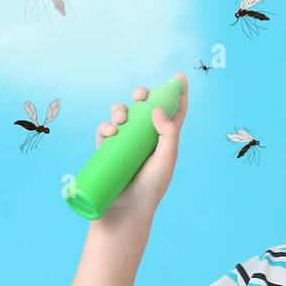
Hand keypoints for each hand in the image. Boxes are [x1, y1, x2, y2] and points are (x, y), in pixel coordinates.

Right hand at [96, 72, 188, 219]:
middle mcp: (145, 137)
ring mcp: (126, 142)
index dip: (177, 92)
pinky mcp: (108, 149)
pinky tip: (110, 131)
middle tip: (141, 96)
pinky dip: (106, 126)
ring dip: (121, 108)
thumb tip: (157, 110)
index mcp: (165, 138)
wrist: (127, 209)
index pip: (174, 111)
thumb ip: (168, 133)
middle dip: (143, 94)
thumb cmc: (151, 186)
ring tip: (121, 118)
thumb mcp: (167, 159)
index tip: (179, 76)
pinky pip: (105, 130)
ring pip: (123, 114)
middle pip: (145, 107)